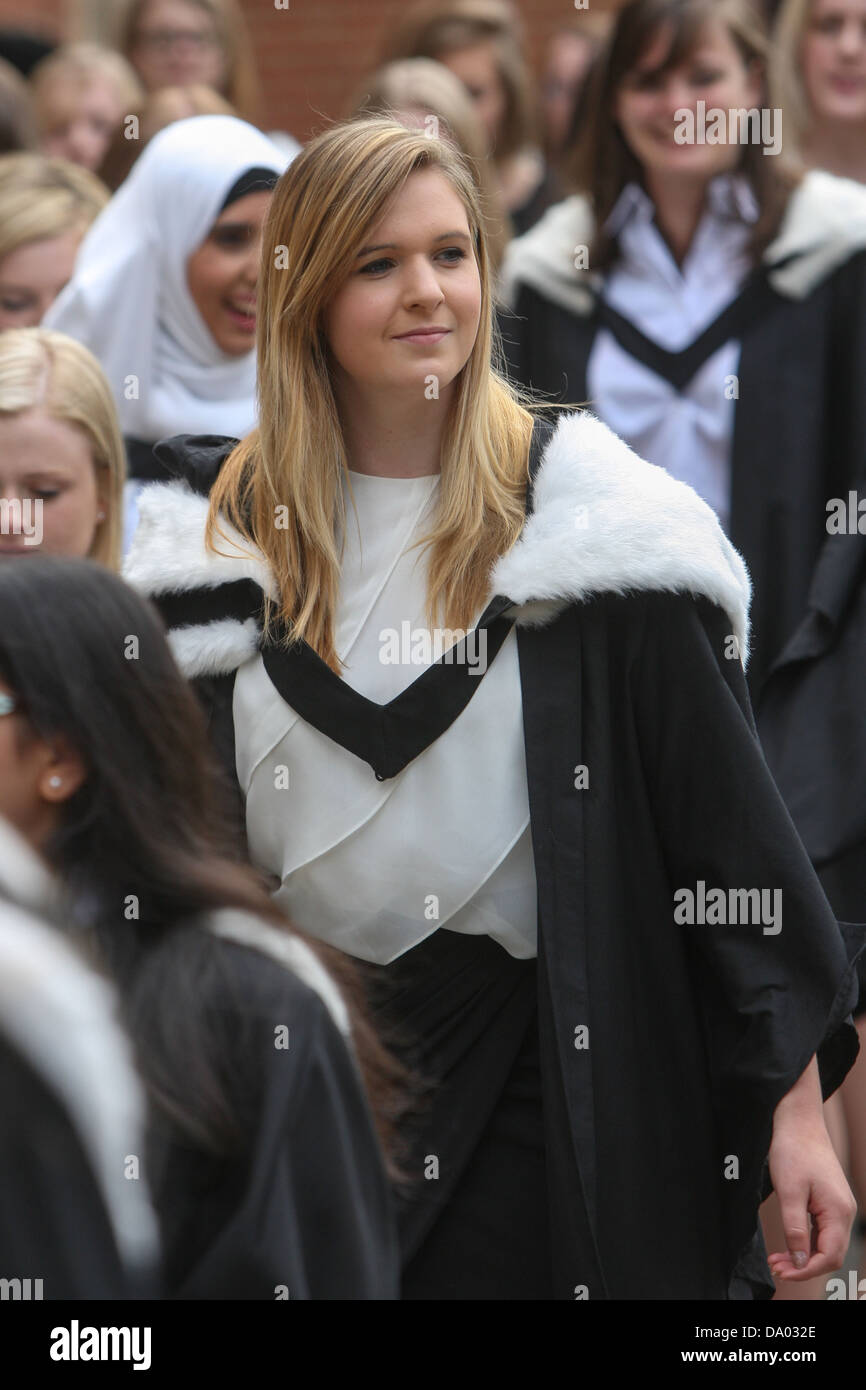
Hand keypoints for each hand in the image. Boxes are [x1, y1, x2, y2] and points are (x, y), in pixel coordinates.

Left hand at [767, 1118, 855, 1281]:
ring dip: (803, 1255)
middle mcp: (844, 1212)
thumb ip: (795, 1229)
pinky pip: (822, 1231)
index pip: (829, 1256)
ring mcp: (839, 1207)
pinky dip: (805, 1242)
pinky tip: (788, 1244)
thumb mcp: (789, 1192)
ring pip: (825, 1244)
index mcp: (839, 1211)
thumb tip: (800, 1262)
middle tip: (776, 1266)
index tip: (782, 1272)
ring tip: (778, 1259)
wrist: (799, 1122)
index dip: (806, 1270)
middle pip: (830, 1254)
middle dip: (803, 1266)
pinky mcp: (829, 1202)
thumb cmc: (794, 1151)